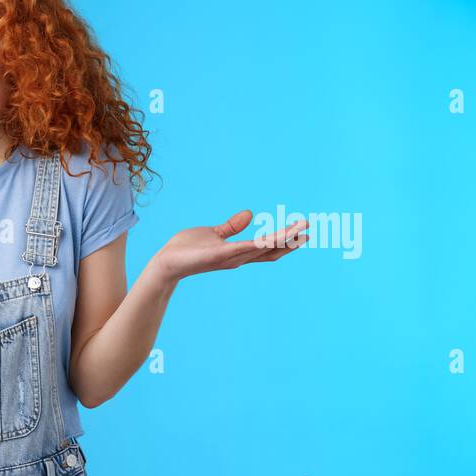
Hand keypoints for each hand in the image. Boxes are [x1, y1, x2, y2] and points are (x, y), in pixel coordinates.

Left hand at [150, 210, 307, 283]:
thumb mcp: (213, 233)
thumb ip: (231, 226)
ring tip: (301, 228)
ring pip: (264, 248)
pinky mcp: (222, 254)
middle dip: (291, 241)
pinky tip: (276, 236)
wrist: (166, 262)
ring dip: (284, 239)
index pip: (268, 247)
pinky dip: (264, 242)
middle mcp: (239, 257)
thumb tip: (250, 213)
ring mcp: (232, 257)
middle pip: (272, 250)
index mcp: (239, 252)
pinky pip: (247, 248)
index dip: (285, 241)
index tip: (301, 231)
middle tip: (309, 230)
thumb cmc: (186, 249)